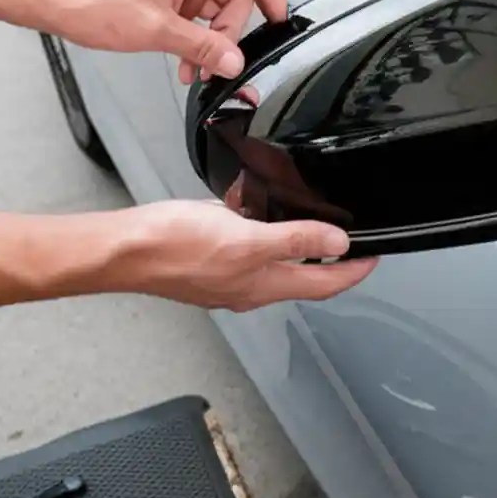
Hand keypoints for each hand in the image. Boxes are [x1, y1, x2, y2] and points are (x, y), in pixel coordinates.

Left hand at [40, 0, 287, 84]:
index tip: (276, 15)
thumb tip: (233, 61)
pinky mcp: (167, 1)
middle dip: (232, 30)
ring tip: (198, 68)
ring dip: (212, 43)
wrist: (58, 2)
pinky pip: (196, 22)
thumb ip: (201, 46)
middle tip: (219, 57)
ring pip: (217, 12)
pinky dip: (196, 44)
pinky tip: (185, 66)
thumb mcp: (156, 28)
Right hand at [114, 200, 377, 311]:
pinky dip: (256, 232)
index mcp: (263, 285)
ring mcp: (224, 277)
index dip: (354, 271)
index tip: (374, 257)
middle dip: (329, 261)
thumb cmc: (174, 246)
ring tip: (308, 221)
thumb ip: (294, 240)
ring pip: (272, 263)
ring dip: (293, 245)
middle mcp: (247, 287)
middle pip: (302, 278)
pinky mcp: (204, 262)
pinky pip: (243, 248)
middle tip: (349, 242)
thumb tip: (337, 245)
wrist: (123, 251)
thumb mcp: (246, 237)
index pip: (324, 284)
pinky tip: (248, 210)